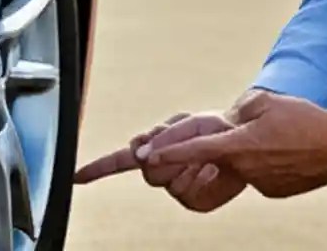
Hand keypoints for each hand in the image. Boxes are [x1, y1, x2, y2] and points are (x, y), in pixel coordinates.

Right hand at [74, 112, 246, 212]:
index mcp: (155, 149)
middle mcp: (162, 170)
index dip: (99, 168)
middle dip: (166, 158)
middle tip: (187, 148)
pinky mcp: (196, 201)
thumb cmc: (218, 130)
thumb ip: (162, 136)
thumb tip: (138, 152)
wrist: (248, 145)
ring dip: (189, 166)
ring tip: (208, 156)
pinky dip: (204, 182)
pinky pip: (190, 197)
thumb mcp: (190, 123)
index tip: (78, 176)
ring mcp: (178, 188)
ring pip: (169, 185)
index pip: (120, 160)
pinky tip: (214, 171)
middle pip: (147, 173)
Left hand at [144, 90, 326, 198]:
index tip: (146, 155)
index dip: (168, 151)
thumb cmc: (305, 119)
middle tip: (250, 135)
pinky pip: (256, 174)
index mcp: (239, 145)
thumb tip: (227, 121)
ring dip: (247, 151)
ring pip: (239, 165)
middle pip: (218, 157)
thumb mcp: (266, 102)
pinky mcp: (273, 191)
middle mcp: (245, 169)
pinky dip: (263, 162)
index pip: (195, 148)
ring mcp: (259, 183)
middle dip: (220, 147)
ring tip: (279, 138)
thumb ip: (237, 110)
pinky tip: (286, 151)